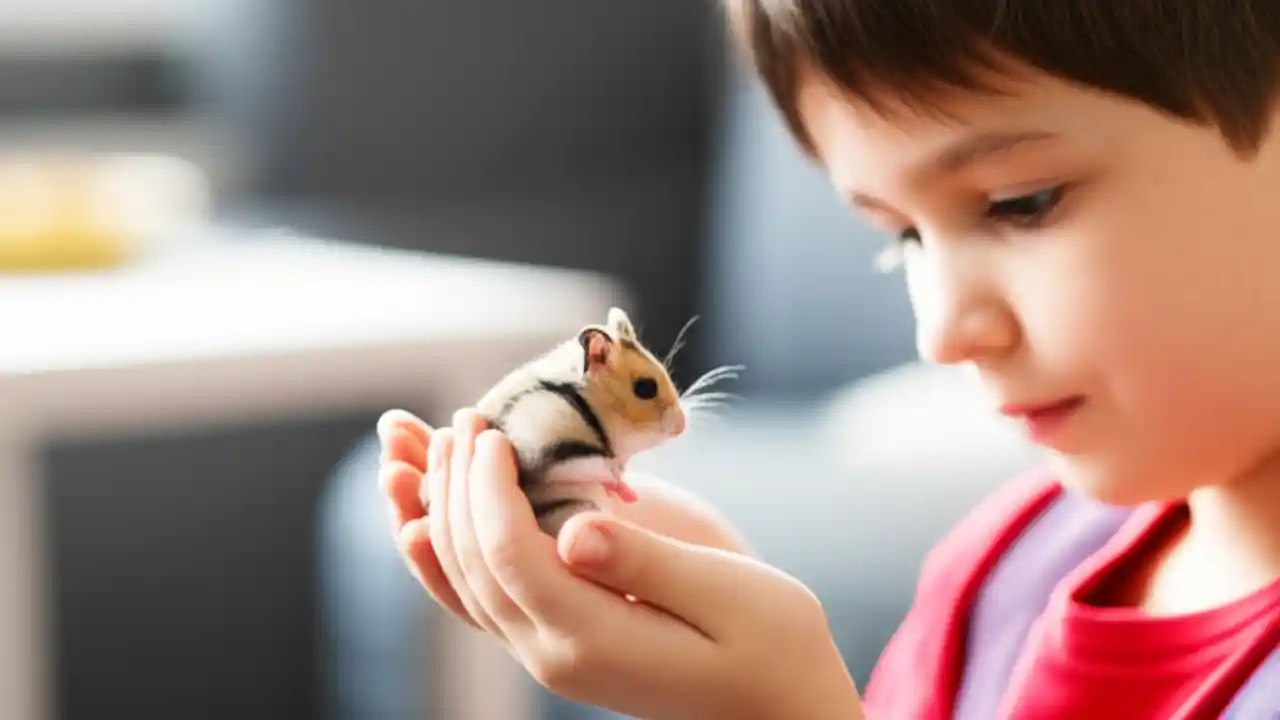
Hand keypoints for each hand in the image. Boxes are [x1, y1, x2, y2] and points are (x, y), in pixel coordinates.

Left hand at [375, 407, 750, 625]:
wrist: (779, 706)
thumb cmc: (772, 643)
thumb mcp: (727, 594)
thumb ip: (647, 562)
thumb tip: (575, 531)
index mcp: (594, 639)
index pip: (510, 554)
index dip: (489, 487)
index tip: (490, 430)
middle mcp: (555, 655)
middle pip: (474, 565)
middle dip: (456, 487)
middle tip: (462, 421)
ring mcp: (550, 656)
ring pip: (464, 584)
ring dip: (441, 514)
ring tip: (438, 449)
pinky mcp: (557, 645)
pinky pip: (480, 602)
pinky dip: (444, 557)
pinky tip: (418, 525)